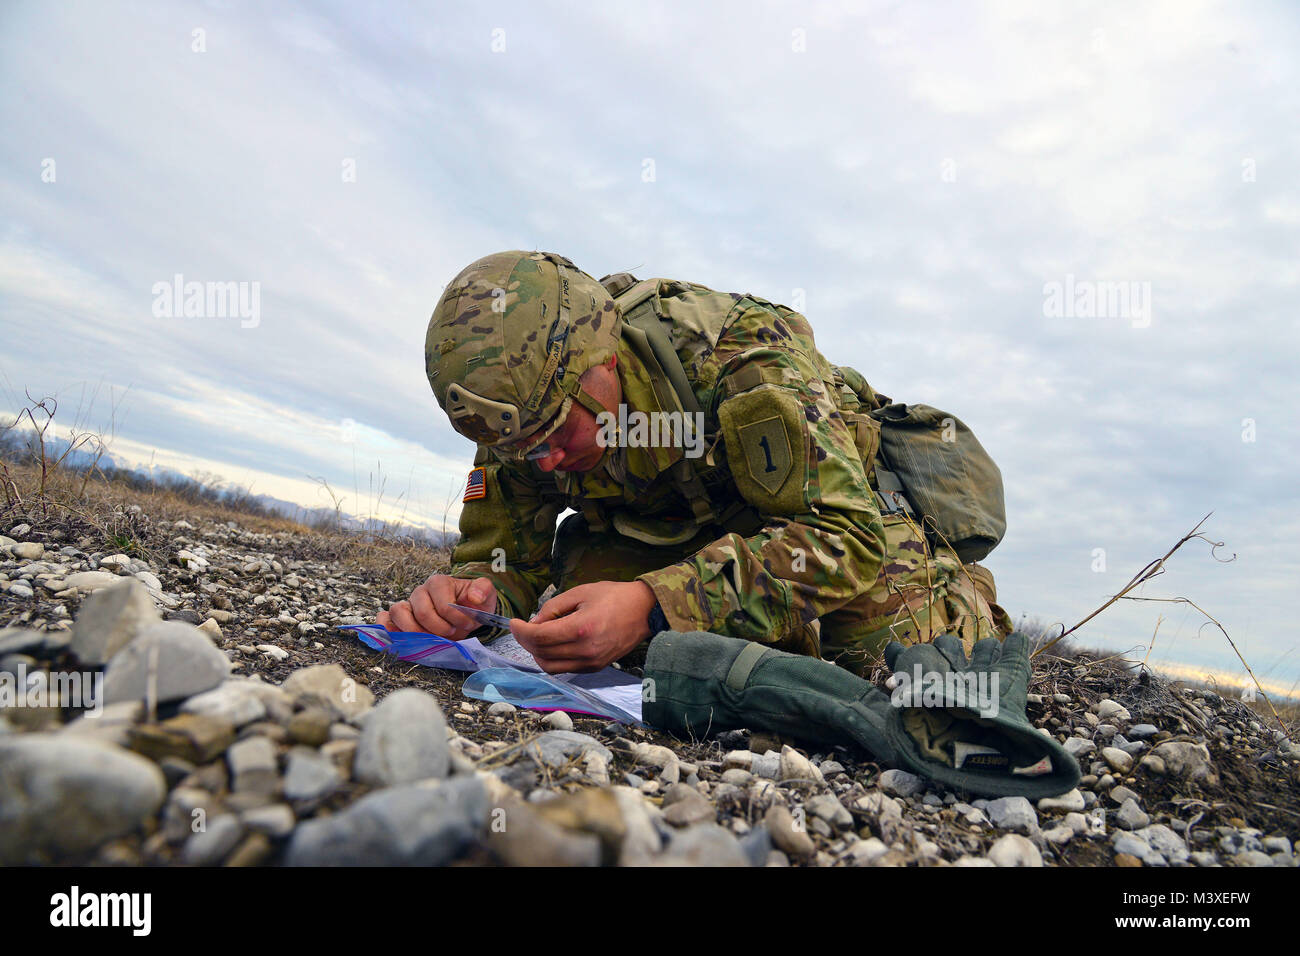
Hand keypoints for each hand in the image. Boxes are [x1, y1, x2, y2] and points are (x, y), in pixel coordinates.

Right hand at [376, 574, 497, 640]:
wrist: (463, 613)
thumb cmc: (472, 604)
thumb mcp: (485, 595)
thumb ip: (483, 591)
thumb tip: (475, 597)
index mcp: (439, 583)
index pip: (442, 603)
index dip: (455, 618)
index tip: (466, 624)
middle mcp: (420, 592)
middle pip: (421, 612)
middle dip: (439, 628)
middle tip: (451, 633)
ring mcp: (407, 604)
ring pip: (398, 613)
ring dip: (415, 632)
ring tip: (431, 639)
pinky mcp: (399, 618)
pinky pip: (384, 620)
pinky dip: (387, 629)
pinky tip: (399, 638)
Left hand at [509, 580, 656, 673]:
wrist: (644, 611)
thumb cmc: (614, 597)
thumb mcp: (581, 592)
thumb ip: (553, 608)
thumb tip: (534, 622)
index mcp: (582, 628)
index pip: (539, 637)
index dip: (520, 631)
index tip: (513, 622)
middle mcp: (586, 650)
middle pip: (541, 653)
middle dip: (525, 641)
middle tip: (522, 628)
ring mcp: (591, 662)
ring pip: (550, 666)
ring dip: (537, 653)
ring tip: (537, 636)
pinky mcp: (595, 667)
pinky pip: (564, 668)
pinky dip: (551, 659)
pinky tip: (552, 644)